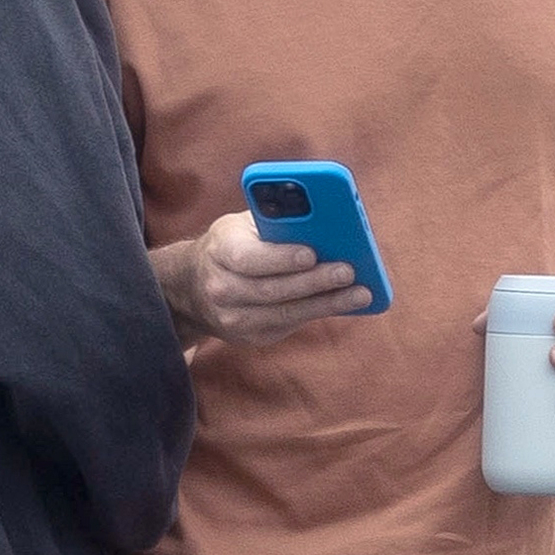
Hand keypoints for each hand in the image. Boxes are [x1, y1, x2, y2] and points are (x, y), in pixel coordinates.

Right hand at [152, 211, 372, 346]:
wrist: (194, 287)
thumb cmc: (230, 244)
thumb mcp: (240, 225)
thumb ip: (272, 221)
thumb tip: (318, 217)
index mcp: (219, 251)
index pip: (249, 258)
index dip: (280, 258)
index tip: (311, 253)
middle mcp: (222, 289)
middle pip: (273, 290)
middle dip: (315, 281)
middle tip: (349, 271)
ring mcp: (235, 319)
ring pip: (286, 313)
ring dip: (327, 303)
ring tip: (360, 292)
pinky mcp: (252, 337)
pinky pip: (290, 325)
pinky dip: (319, 313)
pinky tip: (344, 302)